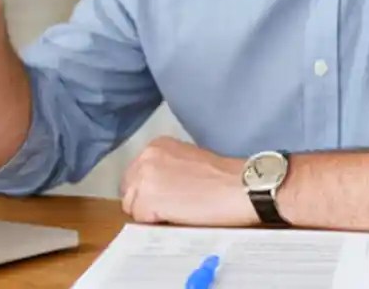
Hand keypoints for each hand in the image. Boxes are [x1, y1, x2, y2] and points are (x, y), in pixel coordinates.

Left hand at [120, 137, 254, 225]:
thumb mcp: (187, 161)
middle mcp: (145, 157)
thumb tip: (156, 189)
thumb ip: (166, 169)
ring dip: (151, 214)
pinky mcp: (148, 199)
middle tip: (173, 208)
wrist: (238, 186)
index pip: (135, 175)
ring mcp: (144, 177)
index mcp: (155, 146)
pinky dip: (156, 223)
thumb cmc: (223, 178)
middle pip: (130, 190)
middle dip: (146, 202)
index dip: (150, 191)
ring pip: (133, 206)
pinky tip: (178, 216)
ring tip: (178, 211)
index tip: (167, 197)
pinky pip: (141, 220)